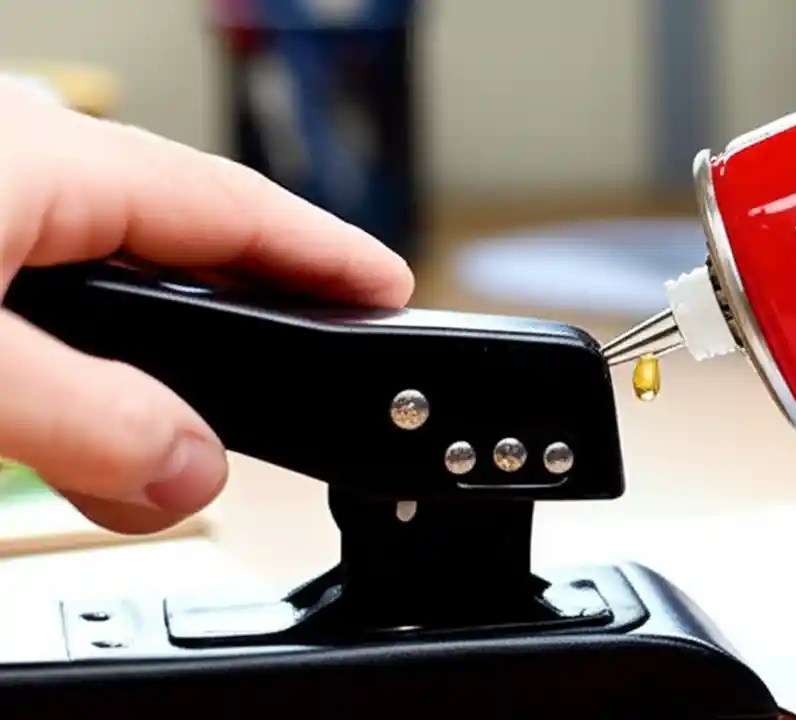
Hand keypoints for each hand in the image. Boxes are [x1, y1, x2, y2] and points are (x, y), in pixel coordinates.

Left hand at [0, 79, 413, 534]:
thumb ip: (90, 419)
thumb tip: (190, 465)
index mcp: (41, 159)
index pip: (233, 204)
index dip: (327, 255)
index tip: (391, 292)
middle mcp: (19, 161)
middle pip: (183, 237)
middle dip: (244, 326)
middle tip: (306, 381)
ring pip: (106, 274)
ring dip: (144, 374)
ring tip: (167, 446)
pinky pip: (47, 293)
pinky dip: (76, 368)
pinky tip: (63, 415)